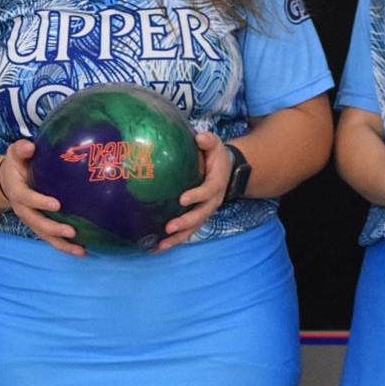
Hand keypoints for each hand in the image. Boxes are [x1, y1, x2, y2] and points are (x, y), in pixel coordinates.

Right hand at [0, 139, 83, 256]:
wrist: (8, 181)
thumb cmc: (16, 165)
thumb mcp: (15, 154)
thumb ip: (21, 149)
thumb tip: (31, 147)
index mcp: (18, 192)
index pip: (27, 199)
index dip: (40, 202)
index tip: (57, 204)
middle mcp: (23, 210)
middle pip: (37, 223)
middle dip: (54, 229)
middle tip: (71, 231)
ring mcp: (32, 220)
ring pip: (45, 236)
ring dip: (62, 244)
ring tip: (80, 251)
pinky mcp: (39, 226)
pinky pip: (51, 239)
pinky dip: (65, 246)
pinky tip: (82, 251)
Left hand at [154, 132, 228, 253]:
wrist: (227, 171)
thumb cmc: (216, 157)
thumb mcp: (215, 146)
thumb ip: (208, 141)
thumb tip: (199, 137)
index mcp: (215, 185)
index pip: (207, 192)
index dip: (196, 196)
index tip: (182, 199)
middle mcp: (211, 203)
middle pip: (199, 217)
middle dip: (185, 223)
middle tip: (169, 227)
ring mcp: (204, 213)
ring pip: (193, 229)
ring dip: (178, 238)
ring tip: (161, 246)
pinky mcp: (197, 219)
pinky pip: (186, 232)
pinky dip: (174, 241)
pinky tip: (157, 247)